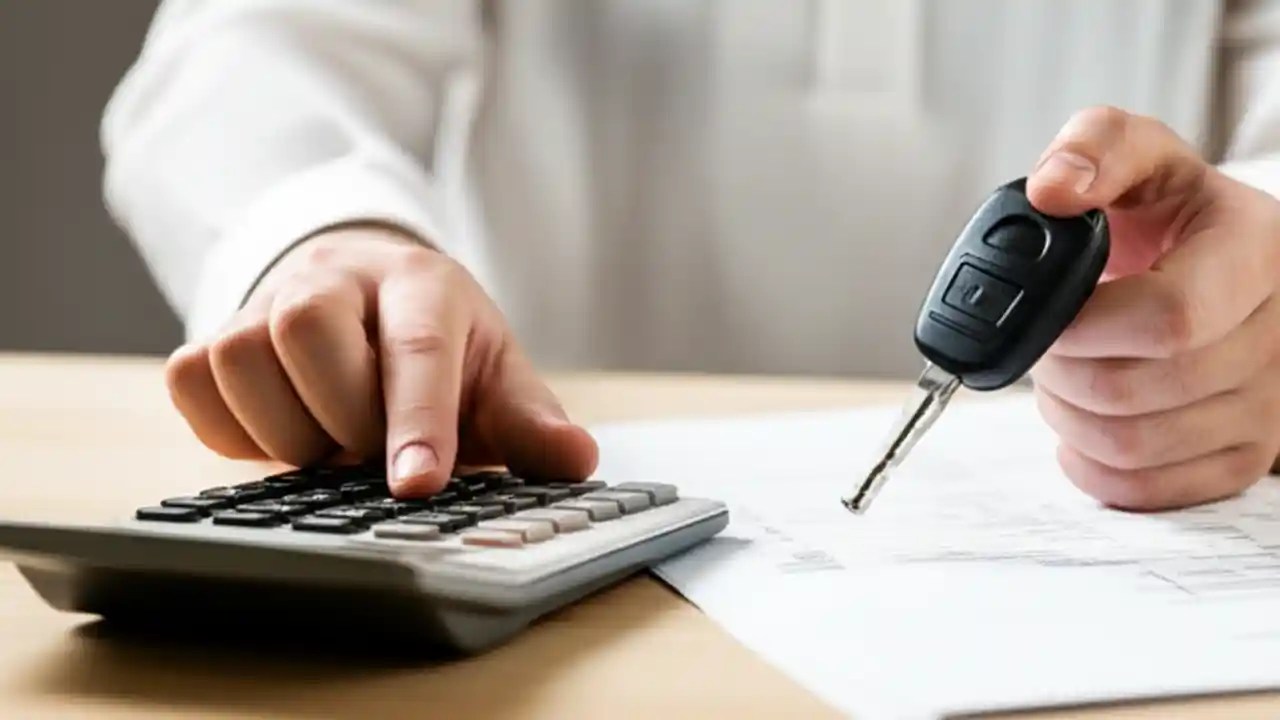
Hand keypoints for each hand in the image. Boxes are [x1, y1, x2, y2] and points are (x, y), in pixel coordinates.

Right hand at [163, 224, 598, 495]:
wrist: (367, 297)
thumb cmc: (439, 346)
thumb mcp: (495, 374)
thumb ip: (530, 421)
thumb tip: (577, 459)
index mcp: (421, 285)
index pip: (414, 347)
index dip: (415, 418)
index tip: (417, 484)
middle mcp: (336, 280)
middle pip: (307, 332)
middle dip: (343, 419)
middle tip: (371, 452)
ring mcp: (266, 302)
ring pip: (240, 358)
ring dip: (287, 430)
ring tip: (331, 444)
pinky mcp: (213, 335)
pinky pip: (194, 382)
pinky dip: (233, 428)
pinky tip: (284, 434)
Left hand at [1027, 106, 1279, 510]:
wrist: (1210, 265)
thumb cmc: (1169, 216)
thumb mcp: (1140, 157)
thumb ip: (1093, 150)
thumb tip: (1052, 190)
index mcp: (1257, 253)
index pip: (1170, 318)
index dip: (1082, 326)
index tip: (1046, 314)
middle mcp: (1278, 335)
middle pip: (1137, 390)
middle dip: (1061, 369)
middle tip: (1046, 341)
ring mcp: (1268, 405)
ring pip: (1132, 446)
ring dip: (1066, 415)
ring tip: (1063, 372)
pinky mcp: (1243, 457)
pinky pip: (1145, 490)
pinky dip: (1090, 463)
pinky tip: (1084, 419)